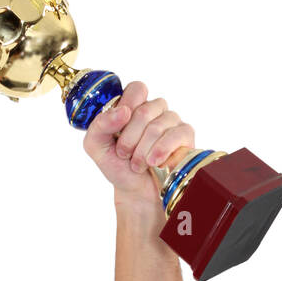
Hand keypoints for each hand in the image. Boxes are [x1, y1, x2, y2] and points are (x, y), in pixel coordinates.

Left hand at [83, 80, 194, 209]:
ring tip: (138, 165)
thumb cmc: (118, 166)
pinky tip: (155, 163)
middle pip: (144, 111)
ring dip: (142, 152)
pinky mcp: (185, 134)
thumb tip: (123, 112)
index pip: (137, 89)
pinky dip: (161, 152)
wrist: (136, 191)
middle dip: (129, 140)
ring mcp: (171, 120)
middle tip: (124, 154)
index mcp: (133, 106)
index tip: (118, 131)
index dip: (127, 107)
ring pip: (157, 127)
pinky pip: (175, 135)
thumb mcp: (96, 147)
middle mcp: (154, 109)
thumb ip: (99, 126)